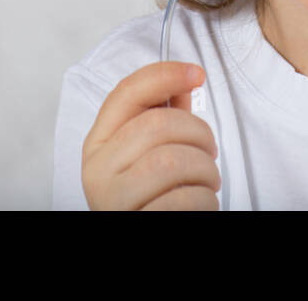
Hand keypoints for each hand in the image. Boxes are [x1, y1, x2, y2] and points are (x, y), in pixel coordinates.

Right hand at [82, 61, 220, 210]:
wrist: (145, 235)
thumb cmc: (151, 197)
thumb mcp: (147, 154)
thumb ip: (163, 117)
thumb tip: (183, 80)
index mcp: (99, 144)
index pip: (126, 93)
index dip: (164, 75)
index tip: (195, 72)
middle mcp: (98, 169)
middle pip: (157, 124)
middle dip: (199, 134)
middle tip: (209, 152)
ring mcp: (113, 199)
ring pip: (171, 161)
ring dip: (205, 170)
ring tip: (206, 181)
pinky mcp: (136, 222)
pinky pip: (182, 200)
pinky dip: (205, 200)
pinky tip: (200, 203)